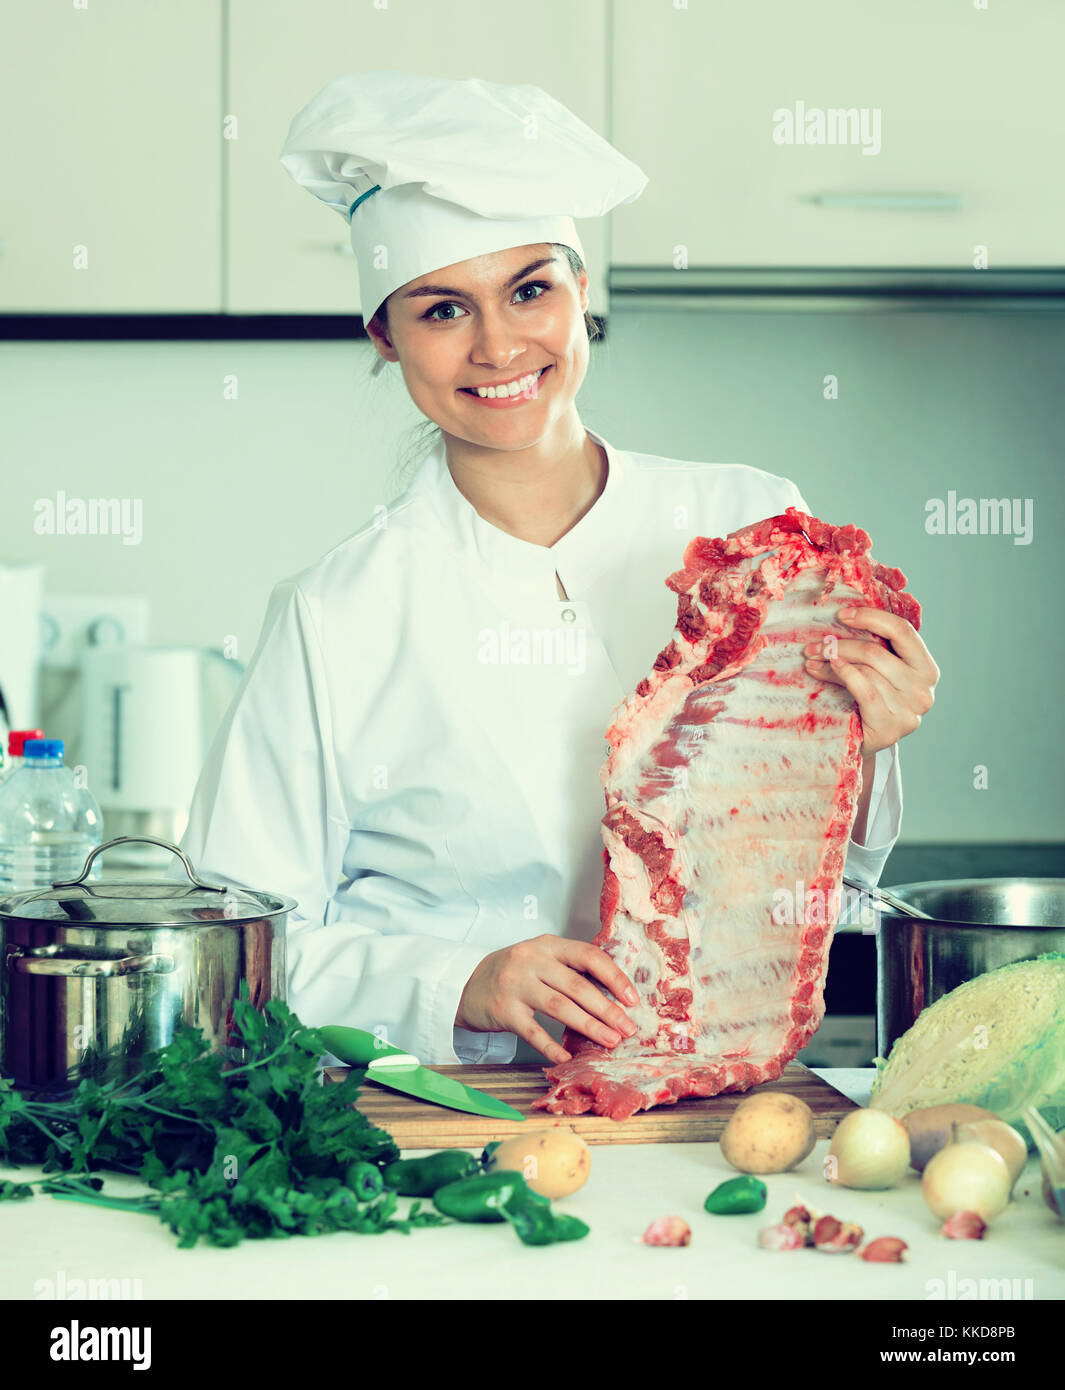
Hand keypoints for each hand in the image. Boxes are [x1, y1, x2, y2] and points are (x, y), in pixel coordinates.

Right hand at [455, 934, 638, 1064]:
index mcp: (548, 945)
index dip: (613, 977)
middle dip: (607, 1009)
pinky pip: (532, 1031)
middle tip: (627, 1028)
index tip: (632, 999)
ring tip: (610, 1041)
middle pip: (577, 985)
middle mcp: (532, 960)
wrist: (468, 983)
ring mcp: (515, 985)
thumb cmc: (516, 973)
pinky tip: (567, 1058)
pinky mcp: (503, 1010)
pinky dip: (551, 1046)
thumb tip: (616, 995)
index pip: (588, 956)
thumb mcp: (542, 959)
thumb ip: (571, 969)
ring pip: (559, 1007)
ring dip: (589, 1026)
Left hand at [804, 604, 939, 755]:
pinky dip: (843, 675)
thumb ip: (877, 647)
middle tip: (814, 645)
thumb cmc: (870, 699)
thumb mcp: (880, 670)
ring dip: (833, 662)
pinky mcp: (891, 728)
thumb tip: (844, 615)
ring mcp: (910, 712)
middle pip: (877, 652)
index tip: (841, 615)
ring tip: (812, 660)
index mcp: (927, 668)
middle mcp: (924, 690)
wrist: (864, 742)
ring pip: (866, 671)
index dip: (871, 618)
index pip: (902, 631)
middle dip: (840, 645)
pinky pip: (864, 690)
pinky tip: (825, 670)